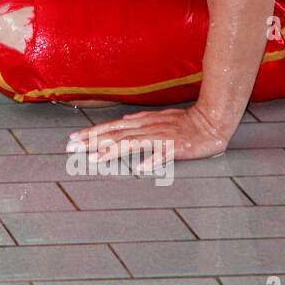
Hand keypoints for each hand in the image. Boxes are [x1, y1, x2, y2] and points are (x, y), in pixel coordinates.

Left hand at [65, 104, 233, 171]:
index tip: (73, 139)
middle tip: (72, 147)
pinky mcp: (177, 146)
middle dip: (92, 140)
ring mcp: (162, 136)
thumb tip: (125, 119)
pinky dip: (153, 160)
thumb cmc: (186, 121)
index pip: (111, 126)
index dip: (91, 133)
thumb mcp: (159, 117)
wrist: (212, 120)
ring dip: (114, 150)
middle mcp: (148, 127)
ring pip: (134, 142)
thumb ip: (141, 120)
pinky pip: (164, 154)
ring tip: (96, 158)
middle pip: (116, 133)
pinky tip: (142, 168)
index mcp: (142, 121)